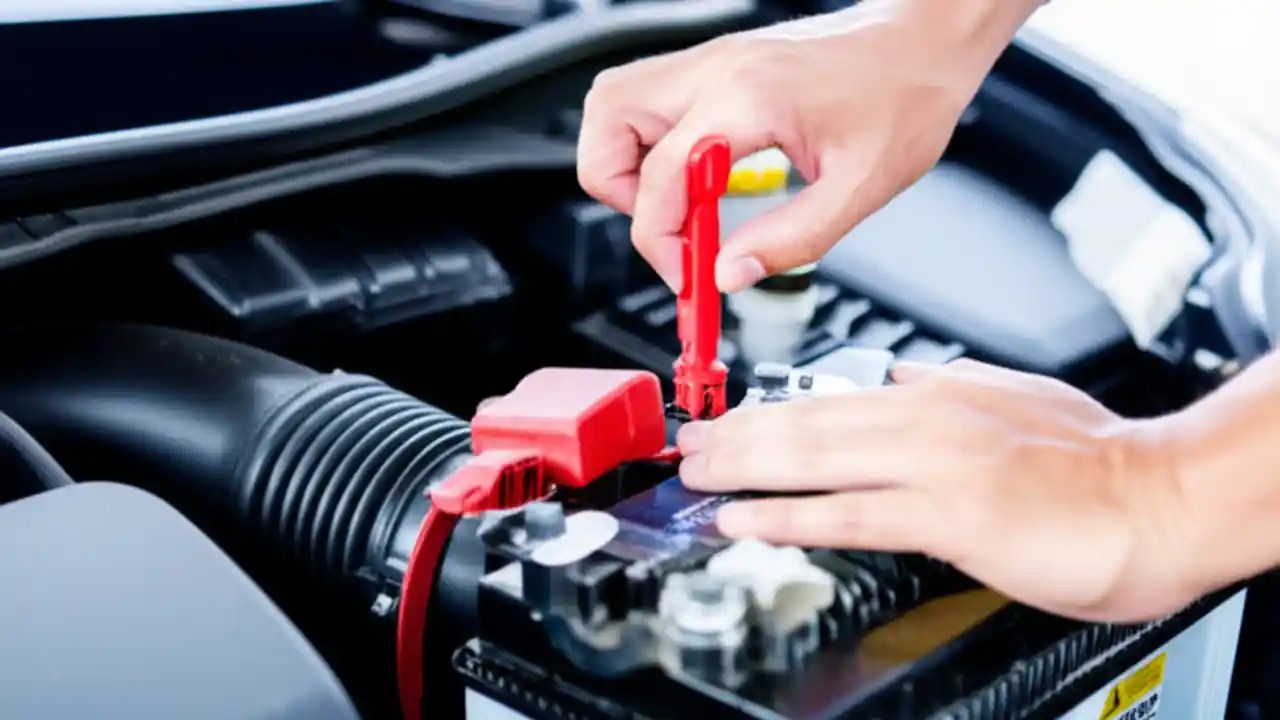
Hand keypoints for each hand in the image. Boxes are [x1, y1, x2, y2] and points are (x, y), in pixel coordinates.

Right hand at [576, 0, 1040, 292]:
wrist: (925, 40)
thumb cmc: (906, 95)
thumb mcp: (861, 187)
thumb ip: (791, 239)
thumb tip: (730, 274)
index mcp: (748, 97)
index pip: (661, 177)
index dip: (663, 242)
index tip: (690, 275)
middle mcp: (715, 68)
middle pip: (605, 122)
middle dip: (621, 194)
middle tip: (671, 230)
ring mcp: (710, 60)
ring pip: (612, 105)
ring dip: (625, 164)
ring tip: (676, 203)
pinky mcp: (716, 64)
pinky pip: (646, 100)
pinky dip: (649, 144)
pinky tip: (695, 174)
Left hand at [675, 359, 1196, 621]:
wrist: (1161, 497)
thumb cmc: (1096, 459)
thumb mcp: (1012, 397)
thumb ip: (949, 388)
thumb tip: (897, 378)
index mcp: (936, 393)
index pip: (829, 400)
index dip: (765, 414)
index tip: (724, 424)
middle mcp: (925, 419)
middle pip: (806, 422)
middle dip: (736, 436)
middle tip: (687, 447)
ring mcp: (932, 465)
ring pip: (814, 457)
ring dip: (743, 468)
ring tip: (697, 476)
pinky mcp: (949, 515)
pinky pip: (850, 515)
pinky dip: (787, 515)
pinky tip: (746, 520)